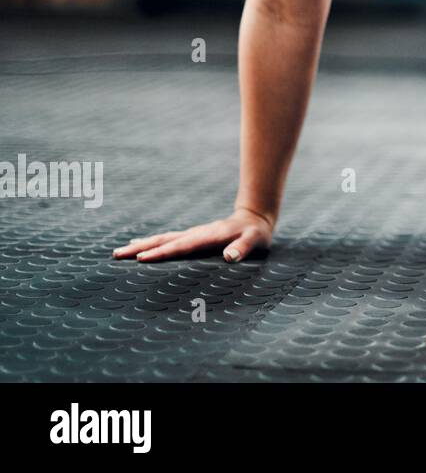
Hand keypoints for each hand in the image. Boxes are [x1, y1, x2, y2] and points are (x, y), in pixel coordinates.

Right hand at [110, 207, 274, 262]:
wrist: (255, 218)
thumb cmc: (256, 234)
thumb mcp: (255, 241)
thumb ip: (243, 248)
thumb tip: (230, 257)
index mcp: (208, 237)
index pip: (181, 246)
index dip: (162, 253)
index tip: (141, 258)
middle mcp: (196, 234)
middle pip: (164, 240)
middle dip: (141, 248)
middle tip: (117, 255)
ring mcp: (193, 234)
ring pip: (163, 239)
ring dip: (141, 245)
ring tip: (120, 252)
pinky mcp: (193, 236)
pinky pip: (168, 240)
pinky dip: (152, 243)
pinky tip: (141, 246)